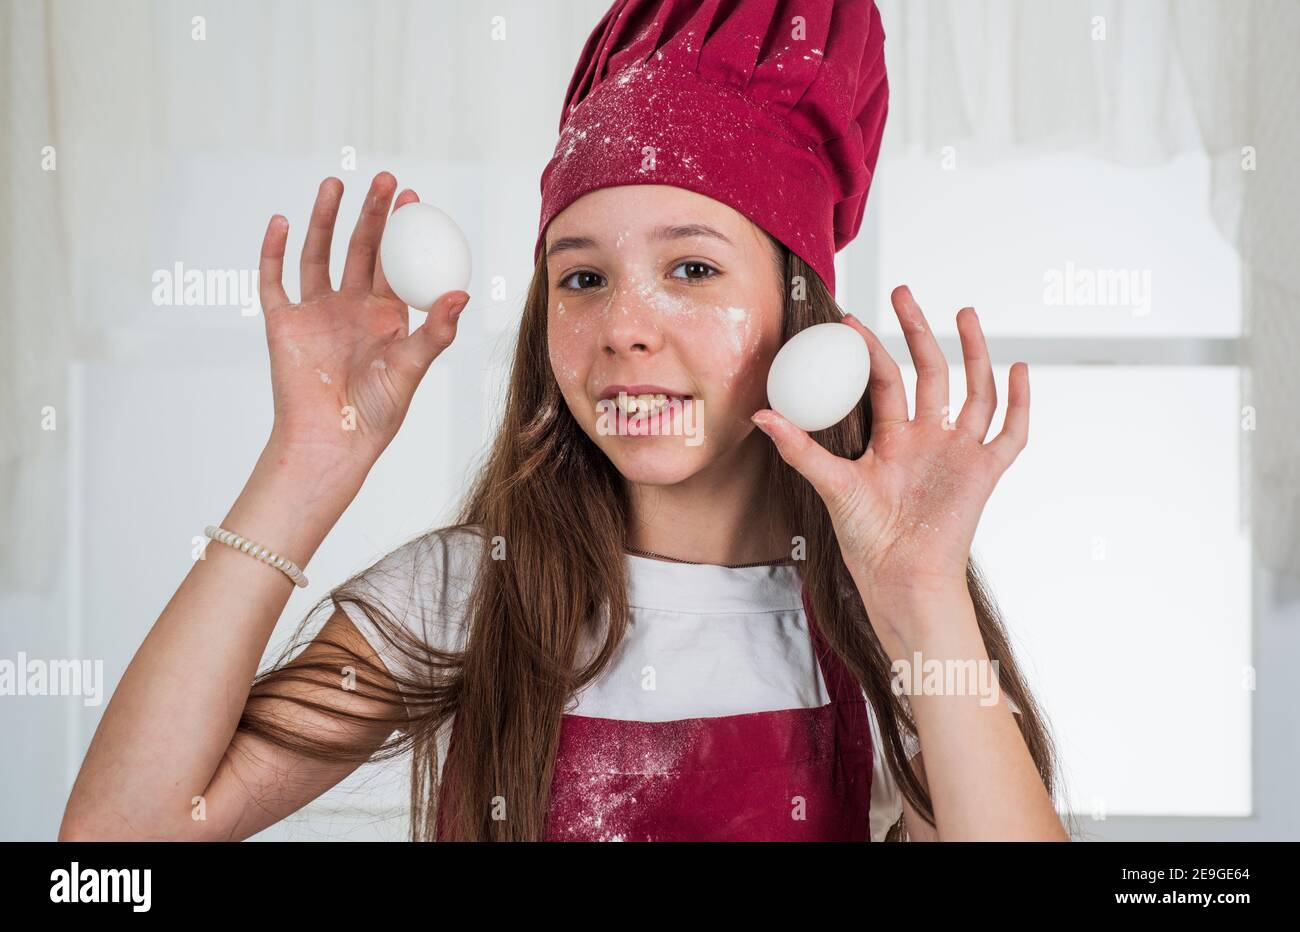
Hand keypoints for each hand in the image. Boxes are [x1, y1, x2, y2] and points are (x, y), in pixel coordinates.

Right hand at [258, 171, 468, 471]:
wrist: (332, 439)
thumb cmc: (378, 412)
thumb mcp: (413, 367)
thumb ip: (436, 331)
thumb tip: (462, 294)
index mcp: (385, 315)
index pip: (396, 262)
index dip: (402, 229)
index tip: (412, 198)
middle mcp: (351, 308)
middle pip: (360, 249)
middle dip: (371, 213)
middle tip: (383, 178)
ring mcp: (316, 312)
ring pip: (318, 254)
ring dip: (325, 219)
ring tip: (335, 184)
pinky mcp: (283, 322)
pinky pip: (274, 280)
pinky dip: (273, 250)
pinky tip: (280, 220)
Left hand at [752, 285, 1028, 636]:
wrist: (901, 578)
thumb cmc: (865, 539)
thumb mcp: (831, 485)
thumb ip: (801, 449)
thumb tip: (760, 416)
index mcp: (891, 438)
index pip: (883, 380)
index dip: (870, 349)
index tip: (851, 319)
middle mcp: (927, 439)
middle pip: (929, 372)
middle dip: (919, 331)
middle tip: (903, 292)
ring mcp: (958, 453)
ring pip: (973, 391)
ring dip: (974, 352)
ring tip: (966, 313)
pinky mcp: (984, 472)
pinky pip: (1010, 432)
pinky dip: (1019, 402)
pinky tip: (1018, 368)